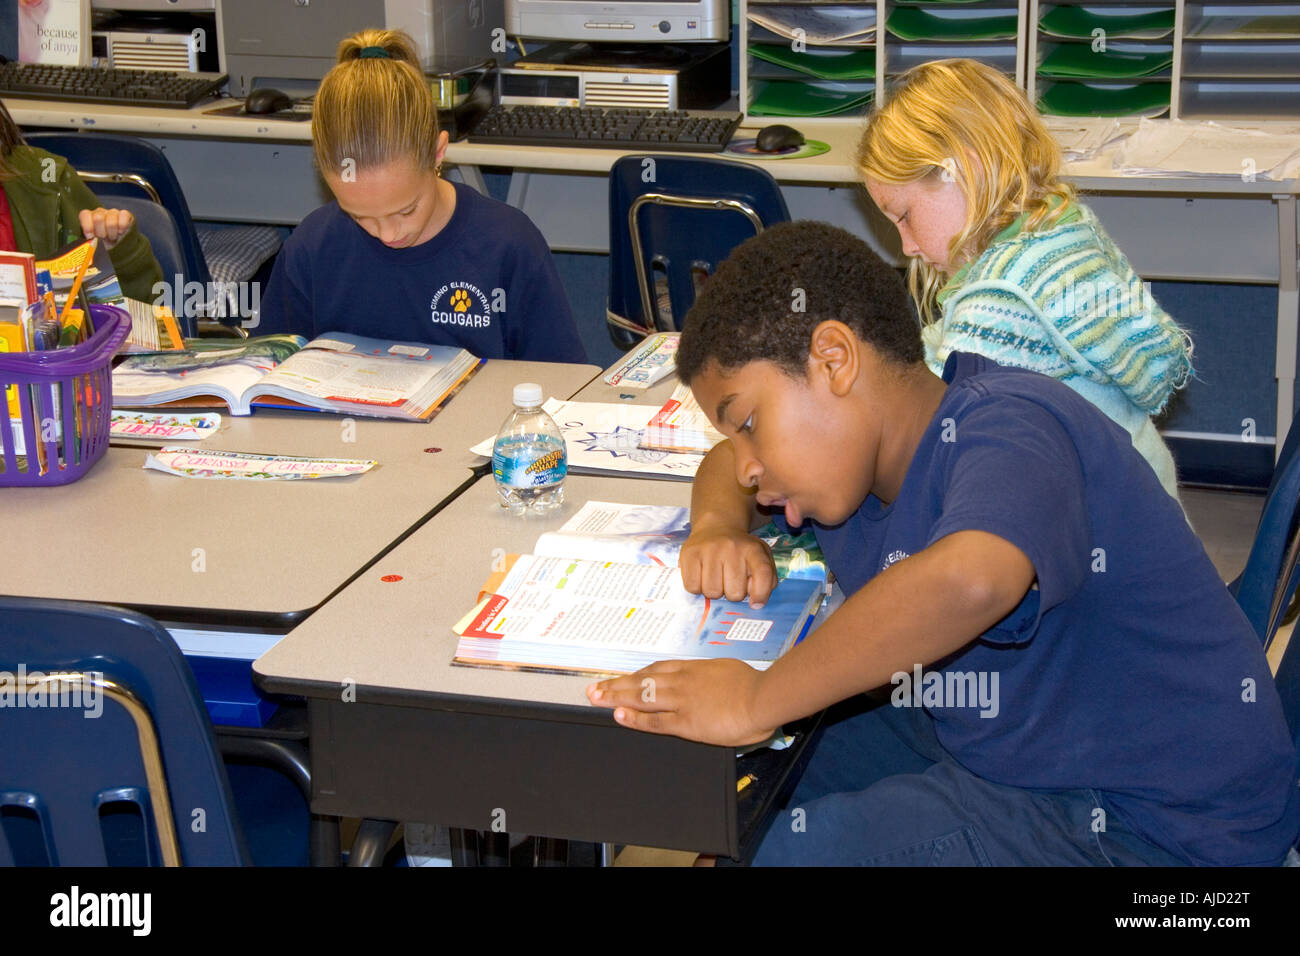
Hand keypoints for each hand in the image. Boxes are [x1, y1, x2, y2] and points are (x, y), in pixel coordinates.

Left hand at [78, 207, 134, 249]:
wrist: (117, 247)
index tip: (90, 237)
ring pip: (111, 221)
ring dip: (112, 233)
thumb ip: (88, 241)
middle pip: (98, 218)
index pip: (85, 215)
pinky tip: (120, 232)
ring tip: (112, 237)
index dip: (87, 226)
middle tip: (104, 238)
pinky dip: (122, 226)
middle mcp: (100, 212)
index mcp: (88, 216)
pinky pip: (124, 216)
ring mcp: (113, 212)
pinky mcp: (125, 214)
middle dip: (101, 233)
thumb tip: (90, 240)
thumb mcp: (92, 243)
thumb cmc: (102, 245)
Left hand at [587, 659, 773, 746]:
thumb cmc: (754, 686)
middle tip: (595, 687)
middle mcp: (682, 681)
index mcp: (694, 669)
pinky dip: (634, 717)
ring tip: (596, 698)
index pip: (657, 670)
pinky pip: (653, 719)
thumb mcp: (730, 671)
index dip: (637, 675)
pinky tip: (619, 715)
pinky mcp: (685, 721)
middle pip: (641, 680)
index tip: (623, 678)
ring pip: (640, 696)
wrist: (762, 697)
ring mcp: (680, 700)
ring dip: (616, 697)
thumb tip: (715, 683)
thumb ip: (715, 678)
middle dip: (616, 684)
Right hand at [679, 522, 776, 607]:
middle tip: (730, 582)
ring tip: (716, 578)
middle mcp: (732, 547)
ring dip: (714, 591)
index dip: (761, 594)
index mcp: (754, 549)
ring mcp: (709, 549)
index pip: (763, 575)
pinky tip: (702, 577)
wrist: (716, 527)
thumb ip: (766, 580)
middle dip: (732, 594)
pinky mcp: (689, 554)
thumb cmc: (740, 551)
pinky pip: (692, 587)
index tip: (755, 602)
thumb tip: (756, 603)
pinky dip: (697, 587)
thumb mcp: (760, 558)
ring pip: (712, 592)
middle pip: (734, 593)